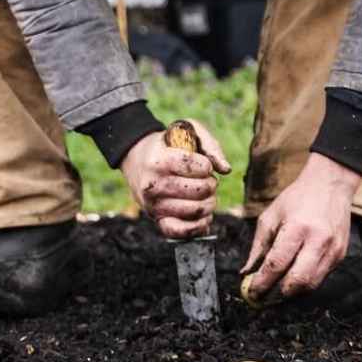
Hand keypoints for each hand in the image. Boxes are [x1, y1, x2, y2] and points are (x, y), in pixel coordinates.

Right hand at [120, 121, 230, 239]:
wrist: (137, 159)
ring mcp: (153, 204)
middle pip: (200, 190)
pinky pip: (181, 232)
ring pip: (195, 210)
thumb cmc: (167, 144)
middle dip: (211, 184)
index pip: (198, 167)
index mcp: (159, 160)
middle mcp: (153, 184)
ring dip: (209, 203)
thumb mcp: (187, 130)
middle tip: (206, 180)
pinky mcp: (156, 220)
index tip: (203, 164)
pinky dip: (198, 226)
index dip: (207, 166)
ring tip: (205, 195)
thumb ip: (210, 144)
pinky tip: (203, 216)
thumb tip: (225, 169)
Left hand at [242, 153, 360, 299]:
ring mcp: (333, 250)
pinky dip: (305, 283)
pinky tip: (292, 280)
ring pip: (311, 285)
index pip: (277, 264)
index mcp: (297, 228)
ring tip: (275, 292)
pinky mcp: (340, 255)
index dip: (262, 282)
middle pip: (297, 281)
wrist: (330, 184)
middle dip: (277, 294)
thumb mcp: (270, 216)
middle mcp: (318, 241)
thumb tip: (246, 272)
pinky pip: (321, 277)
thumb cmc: (297, 198)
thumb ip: (258, 246)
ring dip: (291, 292)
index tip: (251, 292)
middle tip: (263, 298)